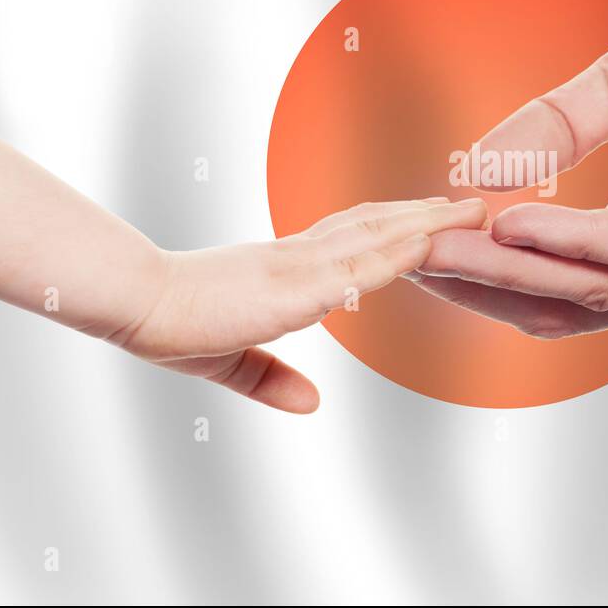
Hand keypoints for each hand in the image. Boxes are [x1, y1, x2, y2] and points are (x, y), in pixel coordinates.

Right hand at [114, 197, 486, 410]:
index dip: (389, 227)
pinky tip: (431, 242)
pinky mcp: (297, 285)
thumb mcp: (230, 362)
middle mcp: (299, 256)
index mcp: (282, 268)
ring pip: (379, 236)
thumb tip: (311, 403)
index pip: (347, 237)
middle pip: (375, 225)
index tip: (421, 219)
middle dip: (423, 215)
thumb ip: (271, 380)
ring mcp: (301, 266)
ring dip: (429, 224)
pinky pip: (361, 264)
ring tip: (472, 211)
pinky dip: (400, 252)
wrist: (136, 301)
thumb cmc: (169, 323)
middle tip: (467, 204)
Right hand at [411, 0, 607, 336]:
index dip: (483, 266)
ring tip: (446, 242)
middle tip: (408, 257)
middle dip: (484, 281)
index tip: (409, 244)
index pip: (555, 275)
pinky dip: (583, 240)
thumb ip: (552, 130)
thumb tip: (465, 172)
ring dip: (520, 268)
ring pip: (606, 285)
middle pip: (569, 300)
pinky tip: (522, 223)